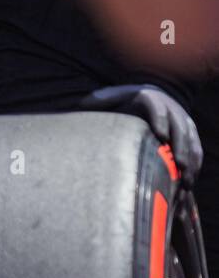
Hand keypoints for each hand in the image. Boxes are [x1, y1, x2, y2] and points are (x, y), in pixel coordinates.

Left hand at [79, 84, 201, 181]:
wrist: (147, 95)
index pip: (158, 109)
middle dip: (181, 147)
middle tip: (179, 165)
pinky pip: (196, 148)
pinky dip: (195, 165)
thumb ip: (99, 102)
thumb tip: (81, 106)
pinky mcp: (190, 131)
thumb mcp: (109, 97)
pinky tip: (188, 183)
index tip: (161, 137)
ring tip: (186, 181)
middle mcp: (171, 107)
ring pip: (191, 140)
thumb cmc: (121, 100)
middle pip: (180, 127)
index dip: (161, 121)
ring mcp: (183, 119)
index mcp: (150, 98)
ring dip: (191, 160)